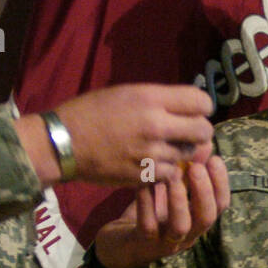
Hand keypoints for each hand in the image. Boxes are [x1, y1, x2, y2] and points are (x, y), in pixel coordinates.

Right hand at [18, 83, 214, 187]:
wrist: (63, 143)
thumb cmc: (91, 112)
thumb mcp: (125, 93)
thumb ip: (158, 100)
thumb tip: (186, 107)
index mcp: (150, 98)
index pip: (202, 101)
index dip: (202, 107)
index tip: (193, 111)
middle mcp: (155, 124)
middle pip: (203, 130)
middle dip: (199, 131)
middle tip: (187, 133)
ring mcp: (151, 152)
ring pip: (189, 154)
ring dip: (182, 152)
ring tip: (164, 147)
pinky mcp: (144, 174)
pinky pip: (171, 174)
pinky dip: (167, 170)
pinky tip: (154, 163)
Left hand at [90, 155, 229, 267]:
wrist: (120, 243)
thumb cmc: (151, 211)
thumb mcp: (171, 189)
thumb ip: (188, 171)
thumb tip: (205, 143)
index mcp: (196, 221)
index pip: (220, 205)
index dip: (221, 183)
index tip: (214, 158)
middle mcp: (186, 234)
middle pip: (207, 217)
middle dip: (204, 190)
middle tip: (196, 167)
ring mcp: (165, 241)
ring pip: (181, 226)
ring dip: (178, 199)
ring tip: (172, 175)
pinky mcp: (143, 242)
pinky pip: (148, 225)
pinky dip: (146, 202)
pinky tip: (142, 183)